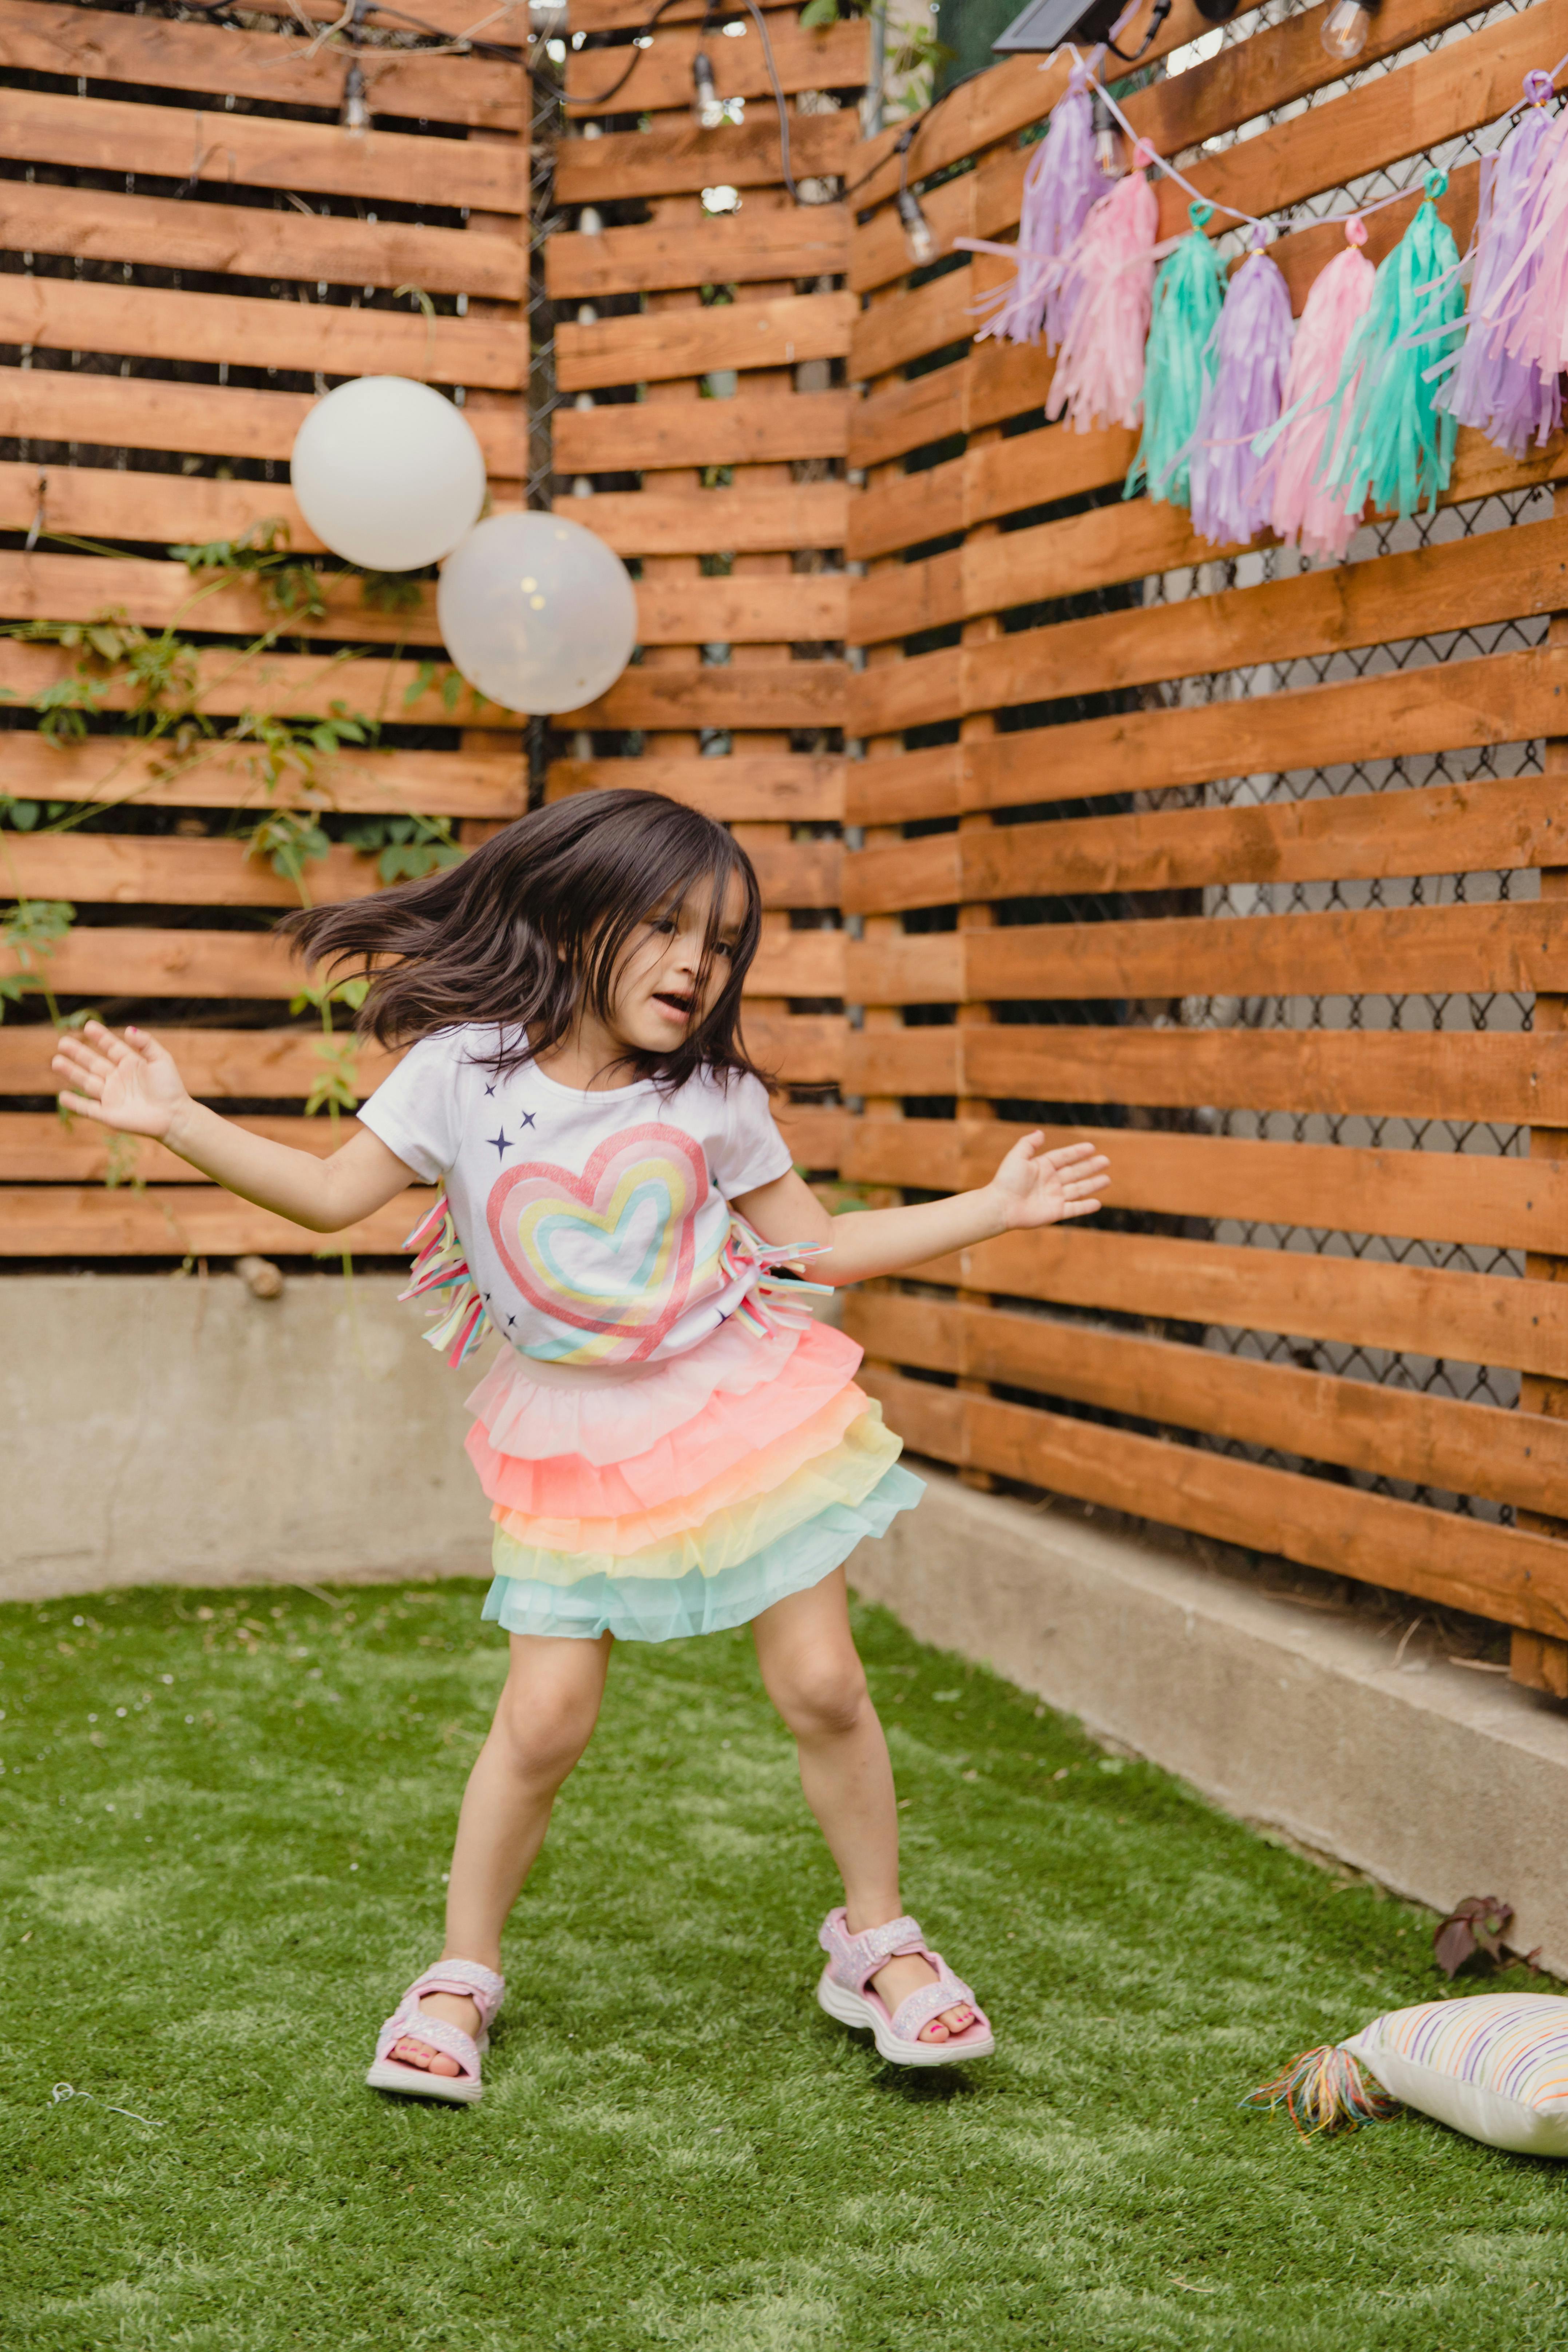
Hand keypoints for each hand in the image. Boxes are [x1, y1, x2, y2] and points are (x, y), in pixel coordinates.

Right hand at [53, 1021, 194, 1142]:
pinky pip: (88, 1108)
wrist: (175, 1116)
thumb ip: (145, 1043)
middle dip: (78, 1053)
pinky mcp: (108, 1115)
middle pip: (93, 1063)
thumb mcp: (161, 1060)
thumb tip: (128, 1029)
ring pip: (86, 1082)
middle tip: (63, 1042)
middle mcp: (117, 1079)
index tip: (88, 1026)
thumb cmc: (170, 1088)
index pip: (111, 1047)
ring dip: (71, 1072)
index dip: (100, 1037)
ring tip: (56, 1061)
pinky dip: (75, 1104)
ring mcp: (111, 1096)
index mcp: (130, 1064)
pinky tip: (63, 1096)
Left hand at [984, 1133, 1109, 1231]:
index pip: (1064, 1157)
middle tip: (1105, 1161)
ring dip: (1093, 1184)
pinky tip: (1098, 1203)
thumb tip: (1041, 1133)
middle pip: (1075, 1172)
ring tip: (1107, 1179)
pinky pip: (1074, 1209)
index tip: (1091, 1147)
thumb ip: (1029, 1144)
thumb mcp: (1017, 1157)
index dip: (1077, 1152)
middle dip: (1090, 1167)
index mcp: (1042, 1167)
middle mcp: (1050, 1181)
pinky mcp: (1055, 1212)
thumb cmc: (1006, 1180)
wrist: (1001, 1206)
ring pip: (1078, 1189)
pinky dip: (1086, 1207)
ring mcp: (1054, 1197)